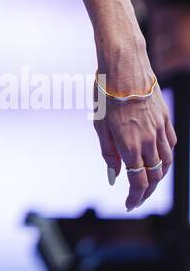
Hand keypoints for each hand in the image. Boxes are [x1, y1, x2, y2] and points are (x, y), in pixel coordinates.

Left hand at [92, 70, 175, 210]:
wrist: (124, 66)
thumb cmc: (106, 94)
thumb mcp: (100, 125)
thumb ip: (109, 152)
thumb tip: (114, 175)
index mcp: (130, 145)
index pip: (138, 182)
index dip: (135, 197)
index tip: (129, 205)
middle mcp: (149, 140)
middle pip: (154, 176)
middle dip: (146, 192)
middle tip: (137, 199)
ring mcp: (160, 129)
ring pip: (166, 162)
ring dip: (158, 176)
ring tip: (148, 182)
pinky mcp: (166, 118)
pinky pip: (171, 144)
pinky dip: (166, 156)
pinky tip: (159, 158)